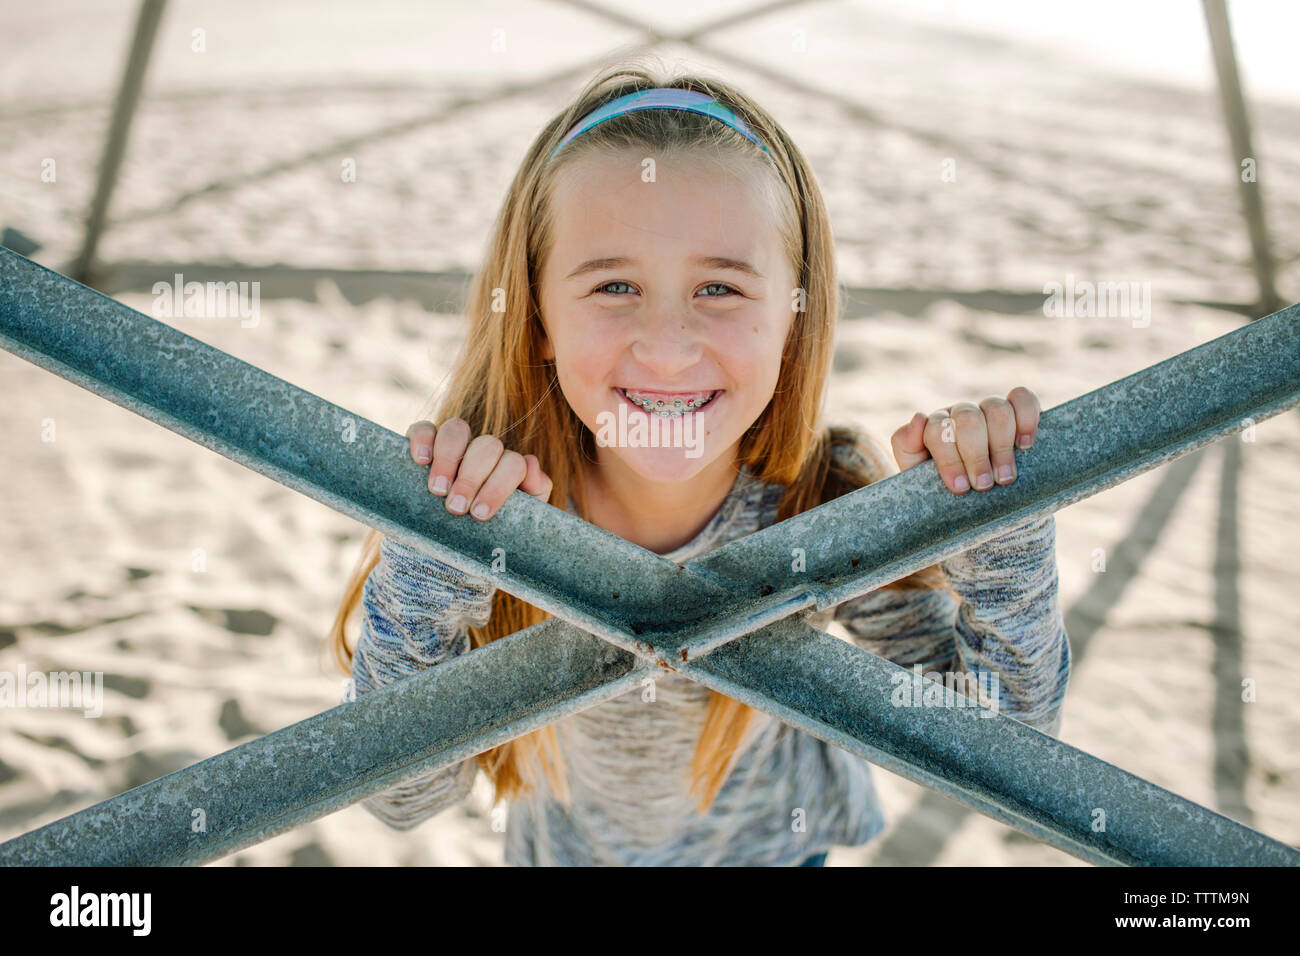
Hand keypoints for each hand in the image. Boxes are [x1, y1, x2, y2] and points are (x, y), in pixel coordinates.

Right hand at [405, 418, 552, 519]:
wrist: (455, 548)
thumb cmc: (489, 529)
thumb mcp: (518, 516)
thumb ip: (535, 489)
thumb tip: (531, 466)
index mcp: (509, 465)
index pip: (513, 463)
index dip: (498, 486)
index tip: (480, 514)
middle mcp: (484, 449)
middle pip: (486, 446)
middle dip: (471, 478)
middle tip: (456, 508)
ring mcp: (455, 442)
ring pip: (456, 430)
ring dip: (448, 459)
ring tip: (437, 490)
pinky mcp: (425, 440)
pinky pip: (424, 428)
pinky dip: (422, 440)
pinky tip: (420, 461)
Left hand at [889, 387, 1040, 493]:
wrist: (966, 498)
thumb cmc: (939, 486)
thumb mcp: (914, 471)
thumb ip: (907, 445)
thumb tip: (919, 417)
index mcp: (933, 426)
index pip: (937, 429)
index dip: (949, 458)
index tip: (959, 488)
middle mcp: (960, 413)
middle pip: (968, 419)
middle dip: (977, 455)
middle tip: (983, 485)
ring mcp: (987, 409)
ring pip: (997, 410)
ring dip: (1002, 446)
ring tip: (1004, 478)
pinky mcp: (1016, 410)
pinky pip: (1023, 399)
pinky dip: (1027, 419)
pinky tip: (1025, 445)